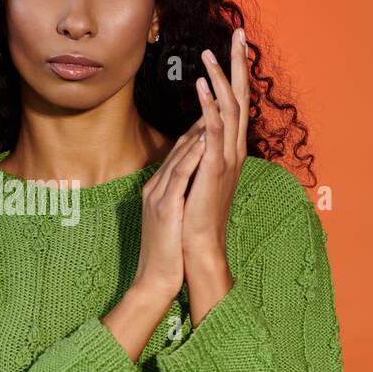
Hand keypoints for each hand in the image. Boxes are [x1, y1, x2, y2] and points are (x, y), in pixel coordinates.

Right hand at [131, 110, 207, 303]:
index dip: (198, 126)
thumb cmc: (168, 252)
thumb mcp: (173, 218)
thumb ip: (179, 197)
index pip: (180, 151)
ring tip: (213, 105)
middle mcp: (156, 186)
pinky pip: (179, 176)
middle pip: (179, 145)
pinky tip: (205, 140)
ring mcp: (158, 195)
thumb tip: (194, 183)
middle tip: (217, 91)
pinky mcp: (164, 208)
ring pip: (179, 155)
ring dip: (197, 128)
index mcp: (159, 188)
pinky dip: (192, 155)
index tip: (217, 107)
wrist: (155, 279)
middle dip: (199, 117)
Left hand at [182, 27, 250, 271]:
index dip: (237, 73)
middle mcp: (234, 150)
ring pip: (229, 108)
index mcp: (230, 150)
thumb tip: (198, 131)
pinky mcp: (214, 168)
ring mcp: (226, 158)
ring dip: (221, 77)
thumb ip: (201, 151)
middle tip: (238, 32)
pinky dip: (209, 104)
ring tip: (210, 52)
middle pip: (240, 97)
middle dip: (239, 64)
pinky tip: (202, 84)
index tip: (236, 45)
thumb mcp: (198, 175)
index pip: (236, 102)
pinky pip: (214, 130)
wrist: (198, 247)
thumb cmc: (195, 215)